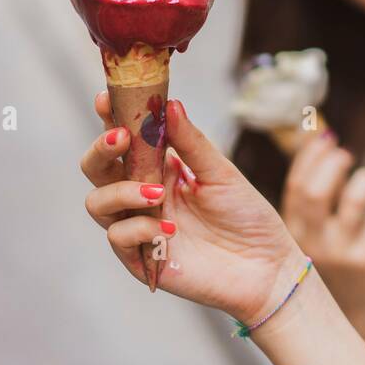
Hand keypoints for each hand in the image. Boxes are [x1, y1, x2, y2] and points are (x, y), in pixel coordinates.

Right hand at [80, 91, 305, 323]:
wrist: (266, 267)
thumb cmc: (247, 217)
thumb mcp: (221, 173)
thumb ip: (191, 142)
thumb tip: (170, 104)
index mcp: (161, 169)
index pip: (125, 140)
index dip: (110, 118)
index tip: (106, 98)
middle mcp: (143, 195)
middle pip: (97, 169)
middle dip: (101, 150)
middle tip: (121, 138)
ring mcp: (139, 227)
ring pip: (97, 202)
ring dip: (121, 191)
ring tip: (158, 193)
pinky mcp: (141, 259)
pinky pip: (117, 237)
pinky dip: (139, 227)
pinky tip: (170, 229)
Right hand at [280, 131, 364, 323]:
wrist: (353, 313)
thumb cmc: (333, 260)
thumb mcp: (316, 230)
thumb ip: (320, 191)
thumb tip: (326, 141)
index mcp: (291, 232)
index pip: (295, 186)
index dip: (310, 156)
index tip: (323, 137)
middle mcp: (309, 243)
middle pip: (315, 191)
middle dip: (332, 163)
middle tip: (344, 154)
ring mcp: (337, 253)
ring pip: (353, 202)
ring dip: (363, 181)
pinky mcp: (364, 261)